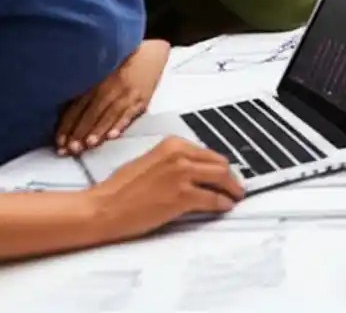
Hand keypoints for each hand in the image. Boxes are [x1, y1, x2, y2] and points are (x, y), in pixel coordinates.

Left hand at [58, 40, 168, 154]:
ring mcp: (126, 94)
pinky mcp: (142, 99)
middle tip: (70, 149)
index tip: (60, 141)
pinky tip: (113, 135)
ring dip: (98, 131)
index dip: (67, 125)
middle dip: (79, 132)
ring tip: (88, 145)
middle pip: (91, 113)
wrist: (151, 55)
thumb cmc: (122, 66)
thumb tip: (65, 113)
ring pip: (109, 115)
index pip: (77, 107)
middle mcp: (109, 88)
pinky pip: (130, 114)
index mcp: (95, 82)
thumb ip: (86, 91)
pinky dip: (121, 124)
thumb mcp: (101, 74)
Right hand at [89, 136, 243, 243]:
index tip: (225, 173)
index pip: (208, 153)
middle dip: (230, 177)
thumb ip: (173, 162)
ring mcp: (182, 175)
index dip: (219, 166)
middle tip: (234, 187)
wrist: (102, 208)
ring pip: (221, 178)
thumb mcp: (149, 162)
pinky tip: (224, 206)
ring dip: (232, 189)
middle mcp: (179, 156)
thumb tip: (194, 170)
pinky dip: (222, 203)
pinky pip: (213, 198)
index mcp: (171, 145)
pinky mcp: (182, 196)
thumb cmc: (119, 190)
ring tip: (234, 197)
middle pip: (219, 164)